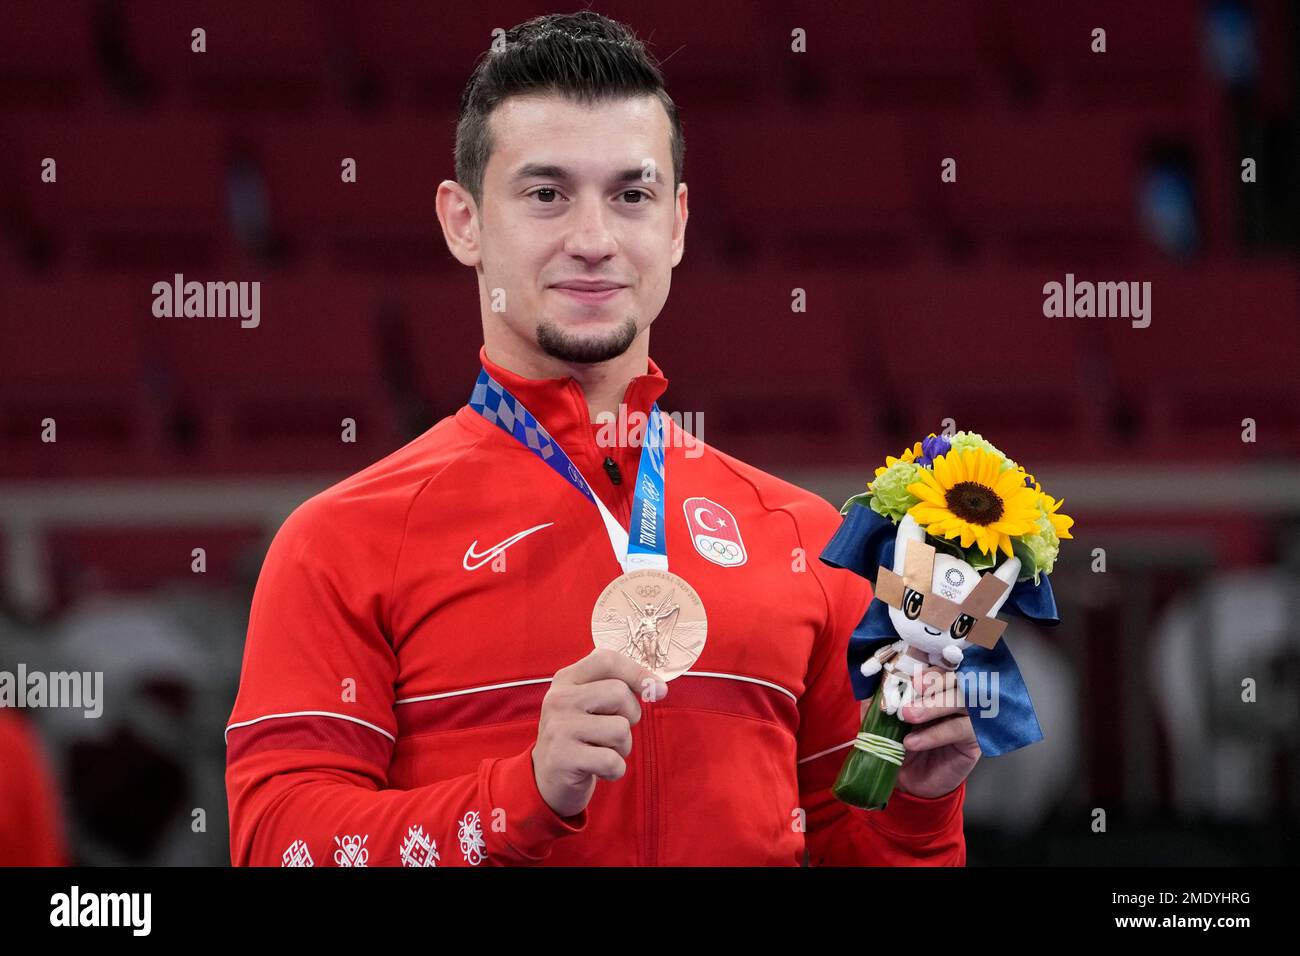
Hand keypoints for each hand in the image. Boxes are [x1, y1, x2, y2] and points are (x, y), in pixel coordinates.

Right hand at [532, 648, 666, 817]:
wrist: (545, 779)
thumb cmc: (579, 736)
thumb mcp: (588, 703)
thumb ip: (617, 686)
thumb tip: (658, 687)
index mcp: (566, 679)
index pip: (607, 660)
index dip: (638, 672)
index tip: (658, 690)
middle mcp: (559, 699)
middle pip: (619, 693)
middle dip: (631, 715)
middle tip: (614, 731)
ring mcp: (559, 728)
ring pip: (620, 729)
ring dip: (623, 746)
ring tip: (603, 750)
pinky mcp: (563, 758)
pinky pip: (612, 761)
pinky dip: (614, 770)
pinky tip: (598, 769)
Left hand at [889, 664, 980, 798]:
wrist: (914, 781)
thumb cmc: (901, 743)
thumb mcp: (883, 720)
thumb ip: (878, 700)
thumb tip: (870, 679)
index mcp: (935, 683)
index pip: (936, 662)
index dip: (925, 661)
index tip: (908, 666)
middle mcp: (956, 693)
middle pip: (955, 675)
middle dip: (934, 679)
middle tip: (914, 688)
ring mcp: (969, 714)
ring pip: (961, 699)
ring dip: (934, 705)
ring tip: (908, 716)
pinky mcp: (975, 738)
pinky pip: (959, 729)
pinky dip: (935, 734)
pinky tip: (913, 742)